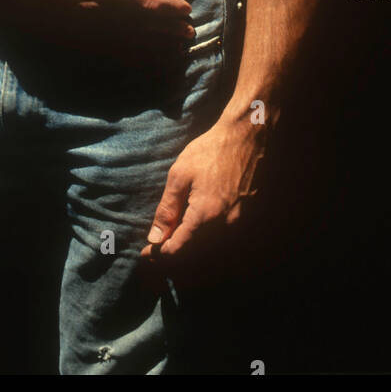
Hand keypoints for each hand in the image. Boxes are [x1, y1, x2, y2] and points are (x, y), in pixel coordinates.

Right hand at [0, 0, 195, 56]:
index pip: (152, 4)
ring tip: (171, 52)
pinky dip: (127, 60)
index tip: (186, 10)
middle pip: (147, 30)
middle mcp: (102, 14)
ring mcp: (84, 32)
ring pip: (130, 48)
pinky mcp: (69, 43)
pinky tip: (137, 62)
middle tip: (188, 35)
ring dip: (155, 50)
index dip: (173, 10)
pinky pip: (105, 56)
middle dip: (170, 32)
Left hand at [141, 121, 265, 262]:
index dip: (159, 254)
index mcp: (205, 215)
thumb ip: (167, 209)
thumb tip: (155, 238)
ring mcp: (238, 222)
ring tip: (170, 240)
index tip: (145, 253)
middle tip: (153, 249)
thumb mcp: (180, 175)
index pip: (178, 249)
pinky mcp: (245, 216)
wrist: (245, 137)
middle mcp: (225, 225)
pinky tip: (192, 229)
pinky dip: (204, 239)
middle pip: (194, 254)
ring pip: (209, 248)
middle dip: (172, 253)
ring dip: (189, 248)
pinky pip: (221, 237)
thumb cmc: (210, 151)